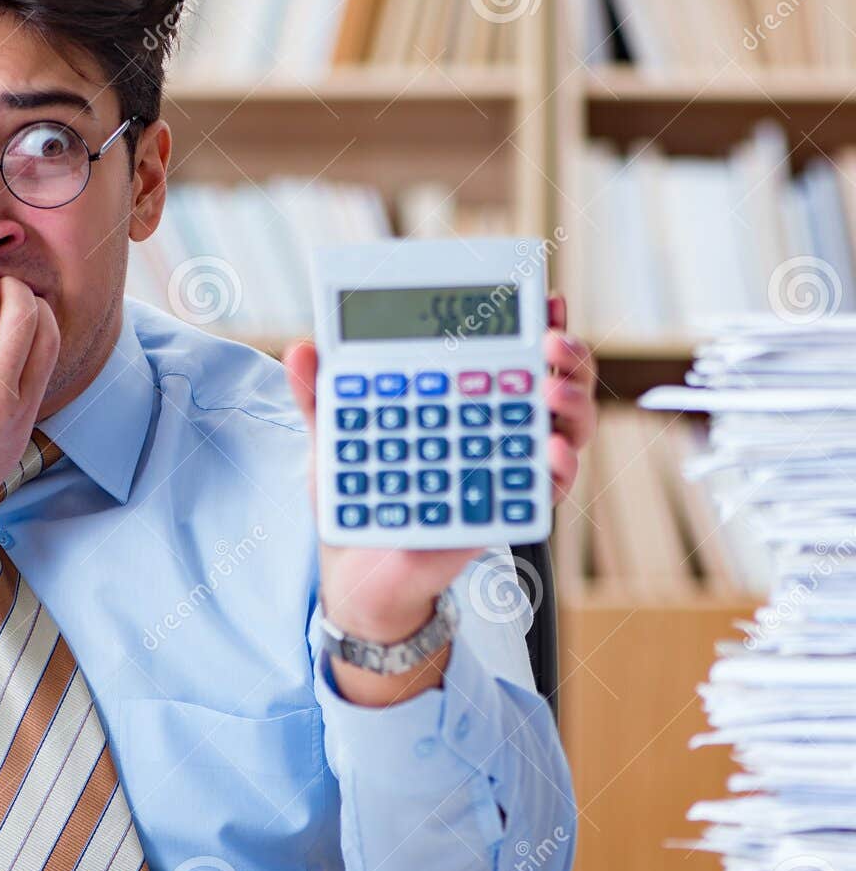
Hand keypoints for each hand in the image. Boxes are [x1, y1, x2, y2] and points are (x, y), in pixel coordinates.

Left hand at [282, 292, 597, 701]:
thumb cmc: (360, 495)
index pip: (514, 354)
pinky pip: (544, 490)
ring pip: (567, 432)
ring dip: (570, 407)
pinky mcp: (503, 511)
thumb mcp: (334, 440)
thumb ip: (321, 397)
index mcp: (467, 402)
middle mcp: (498, 432)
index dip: (542, 325)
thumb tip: (300, 349)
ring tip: (548, 393)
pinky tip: (549, 455)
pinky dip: (555, 471)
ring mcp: (505, 471)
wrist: (358, 570)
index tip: (551, 299)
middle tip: (551, 343)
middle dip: (569, 358)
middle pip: (558, 385)